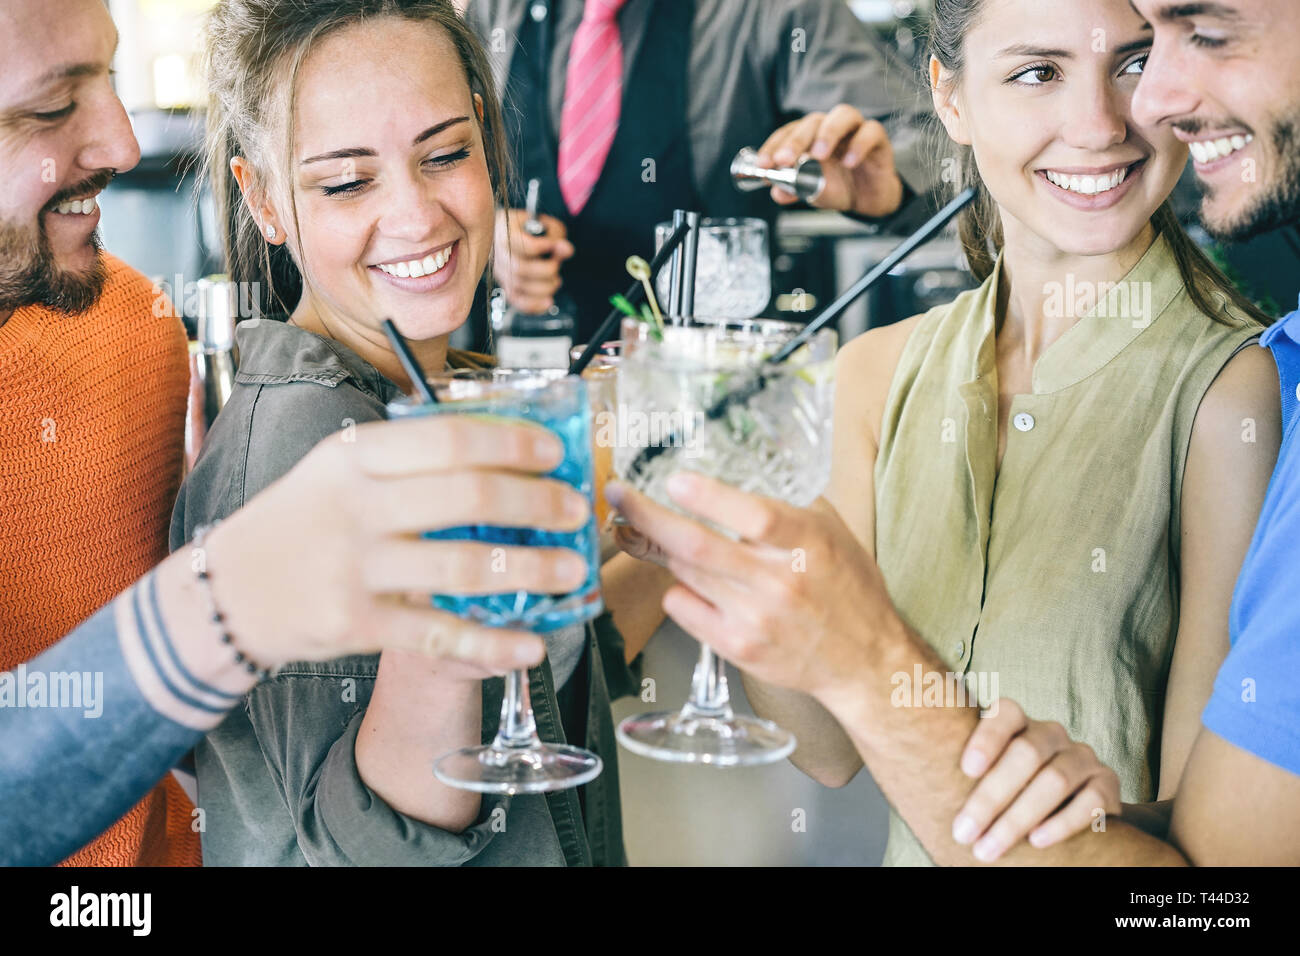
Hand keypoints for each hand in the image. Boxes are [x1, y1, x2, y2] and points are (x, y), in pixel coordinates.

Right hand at [205, 415, 592, 676]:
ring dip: (531, 568)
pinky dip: (492, 642)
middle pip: (468, 496)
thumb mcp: (336, 469)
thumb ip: (406, 458)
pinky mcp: (358, 624)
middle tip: (575, 510)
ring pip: (464, 566)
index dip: (512, 443)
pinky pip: (440, 635)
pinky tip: (531, 642)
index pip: (449, 438)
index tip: (555, 452)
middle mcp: (357, 506)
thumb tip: (499, 449)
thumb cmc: (298, 521)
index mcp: (355, 456)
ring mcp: (357, 567)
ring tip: (570, 570)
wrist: (225, 594)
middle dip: (536, 502)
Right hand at [493, 208, 574, 313]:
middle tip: (556, 265)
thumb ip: (555, 236)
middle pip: (519, 269)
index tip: (556, 246)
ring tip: (555, 281)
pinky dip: (534, 305)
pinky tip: (548, 302)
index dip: (543, 248)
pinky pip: (516, 301)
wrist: (514, 234)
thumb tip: (565, 250)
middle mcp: (499, 253)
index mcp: (505, 231)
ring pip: (518, 287)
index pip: (522, 245)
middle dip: (546, 271)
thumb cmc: (530, 229)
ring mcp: (501, 271)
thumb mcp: (545, 224)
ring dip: (544, 288)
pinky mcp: (506, 285)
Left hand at [604, 473, 900, 697]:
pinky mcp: (738, 648)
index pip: (752, 516)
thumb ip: (787, 508)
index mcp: (808, 543)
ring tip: (644, 532)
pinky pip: (683, 609)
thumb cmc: (848, 591)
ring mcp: (756, 618)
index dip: (708, 497)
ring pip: (685, 573)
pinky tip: (688, 583)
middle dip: (648, 516)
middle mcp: (780, 581)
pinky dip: (675, 589)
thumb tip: (733, 480)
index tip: (674, 480)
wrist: (863, 660)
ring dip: (659, 549)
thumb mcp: (833, 532)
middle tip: (619, 495)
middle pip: (698, 546)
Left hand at [756, 105, 903, 217]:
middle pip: (813, 121)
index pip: (789, 132)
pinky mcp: (877, 138)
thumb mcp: (812, 192)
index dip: (774, 146)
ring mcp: (855, 129)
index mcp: (810, 136)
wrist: (868, 200)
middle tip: (785, 160)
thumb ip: (794, 190)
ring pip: (842, 115)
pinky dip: (859, 145)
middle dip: (796, 140)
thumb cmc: (839, 187)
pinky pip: (870, 132)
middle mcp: (830, 127)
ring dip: (828, 133)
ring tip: (818, 156)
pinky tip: (849, 163)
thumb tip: (777, 192)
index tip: (764, 164)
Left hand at [951, 699, 1121, 861]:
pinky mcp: (1106, 785)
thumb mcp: (986, 772)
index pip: (1006, 713)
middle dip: (991, 796)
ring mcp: (1081, 757)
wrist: (1065, 804)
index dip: (987, 737)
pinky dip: (1061, 823)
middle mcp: (1051, 734)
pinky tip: (1036, 841)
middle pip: (1026, 754)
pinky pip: (1089, 802)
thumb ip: (964, 769)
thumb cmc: (1007, 787)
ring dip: (1018, 818)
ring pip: (1054, 780)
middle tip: (963, 832)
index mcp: (1019, 723)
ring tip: (989, 847)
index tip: (965, 770)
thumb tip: (911, 778)